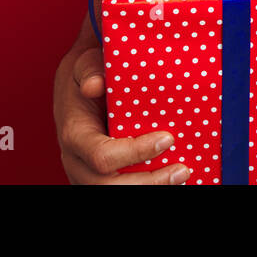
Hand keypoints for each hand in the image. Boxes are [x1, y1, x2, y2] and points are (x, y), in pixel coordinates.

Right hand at [53, 41, 192, 183]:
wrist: (76, 86)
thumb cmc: (87, 73)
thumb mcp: (87, 64)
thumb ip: (91, 70)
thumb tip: (95, 85)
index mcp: (74, 135)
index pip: (102, 156)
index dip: (135, 153)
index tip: (167, 138)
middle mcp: (77, 161)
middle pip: (107, 186)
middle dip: (148, 182)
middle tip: (182, 170)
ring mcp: (86, 173)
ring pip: (114, 192)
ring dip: (151, 187)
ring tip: (182, 175)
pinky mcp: (100, 176)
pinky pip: (120, 186)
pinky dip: (147, 184)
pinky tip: (171, 178)